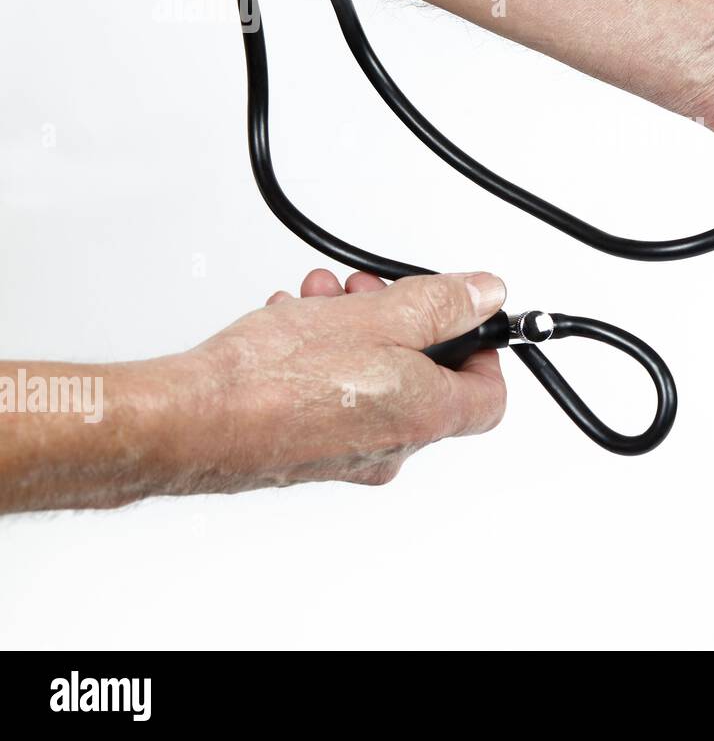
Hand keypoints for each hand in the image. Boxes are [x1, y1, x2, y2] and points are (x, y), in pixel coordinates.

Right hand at [176, 269, 507, 492]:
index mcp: (424, 417)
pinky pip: (333, 398)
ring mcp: (346, 455)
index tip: (463, 318)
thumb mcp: (379, 315)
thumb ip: (442, 304)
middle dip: (402, 321)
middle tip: (373, 293)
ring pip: (373, 380)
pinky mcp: (305, 452)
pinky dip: (321, 356)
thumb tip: (485, 296)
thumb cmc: (275, 378)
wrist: (190, 420)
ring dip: (355, 328)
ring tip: (322, 299)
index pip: (489, 397)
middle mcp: (392, 446)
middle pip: (426, 379)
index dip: (484, 351)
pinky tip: (292, 324)